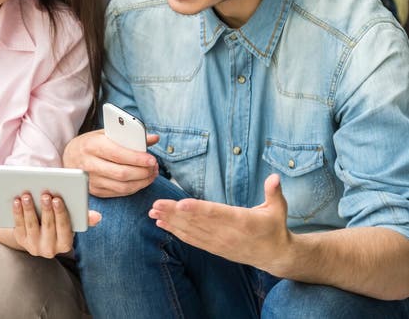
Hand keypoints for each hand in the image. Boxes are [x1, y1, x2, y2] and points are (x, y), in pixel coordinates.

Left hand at [10, 192, 100, 257]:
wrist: (40, 233)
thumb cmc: (60, 222)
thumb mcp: (73, 221)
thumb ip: (83, 217)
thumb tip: (98, 217)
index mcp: (65, 243)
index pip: (64, 228)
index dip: (60, 213)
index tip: (57, 198)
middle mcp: (50, 249)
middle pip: (48, 226)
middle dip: (46, 209)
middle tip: (44, 193)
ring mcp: (34, 247)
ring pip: (31, 226)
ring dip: (29, 209)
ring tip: (27, 195)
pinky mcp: (22, 242)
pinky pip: (19, 226)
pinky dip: (17, 213)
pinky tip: (17, 201)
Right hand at [63, 129, 159, 197]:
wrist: (69, 156)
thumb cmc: (92, 142)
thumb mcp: (106, 133)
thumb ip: (130, 136)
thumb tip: (154, 138)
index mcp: (93, 145)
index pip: (119, 154)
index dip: (138, 159)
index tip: (152, 159)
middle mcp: (90, 164)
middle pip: (122, 173)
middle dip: (143, 172)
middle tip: (155, 167)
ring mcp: (91, 180)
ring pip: (122, 186)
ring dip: (141, 182)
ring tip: (151, 174)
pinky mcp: (95, 191)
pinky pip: (118, 193)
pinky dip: (133, 188)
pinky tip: (141, 181)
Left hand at [148, 173, 292, 274]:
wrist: (275, 256)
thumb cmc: (275, 227)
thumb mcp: (279, 208)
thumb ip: (274, 192)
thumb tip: (276, 177)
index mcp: (242, 221)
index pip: (216, 214)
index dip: (198, 209)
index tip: (180, 203)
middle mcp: (227, 234)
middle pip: (197, 222)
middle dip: (175, 214)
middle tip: (156, 205)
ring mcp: (219, 243)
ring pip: (191, 232)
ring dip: (171, 222)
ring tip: (154, 213)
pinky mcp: (215, 248)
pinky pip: (193, 240)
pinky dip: (177, 232)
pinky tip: (163, 225)